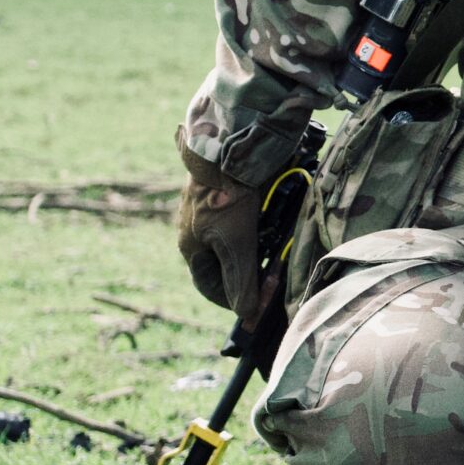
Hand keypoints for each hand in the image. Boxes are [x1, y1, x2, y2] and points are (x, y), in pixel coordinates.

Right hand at [175, 143, 262, 321]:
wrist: (229, 151)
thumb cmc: (227, 199)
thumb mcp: (237, 245)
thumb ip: (241, 280)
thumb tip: (246, 314)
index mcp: (190, 246)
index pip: (210, 286)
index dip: (232, 299)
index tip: (255, 305)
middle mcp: (193, 229)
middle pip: (220, 263)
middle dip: (244, 273)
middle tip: (270, 277)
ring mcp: (204, 209)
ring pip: (228, 240)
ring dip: (250, 249)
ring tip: (273, 252)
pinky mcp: (220, 192)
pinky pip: (235, 217)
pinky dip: (253, 226)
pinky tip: (269, 223)